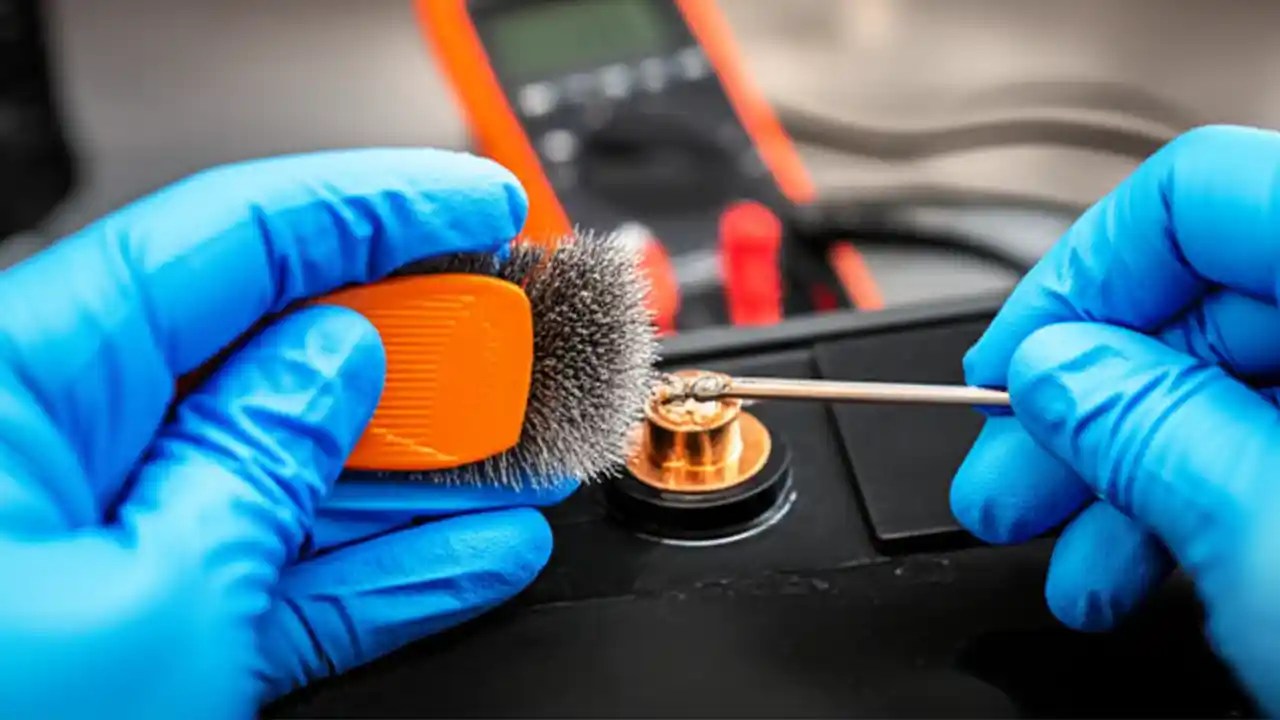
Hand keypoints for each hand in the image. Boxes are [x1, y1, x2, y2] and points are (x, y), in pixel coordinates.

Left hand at [0, 149, 576, 718]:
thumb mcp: (150, 596)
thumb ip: (256, 457)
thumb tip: (338, 360)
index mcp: (26, 384)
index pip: (230, 242)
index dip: (372, 209)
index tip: (478, 206)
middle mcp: (64, 443)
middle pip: (275, 349)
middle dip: (417, 345)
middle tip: (523, 341)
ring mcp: (117, 539)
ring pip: (297, 468)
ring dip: (426, 467)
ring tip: (531, 448)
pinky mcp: (157, 626)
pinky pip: (286, 571)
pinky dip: (384, 568)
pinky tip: (476, 548)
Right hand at [952, 124, 1279, 712]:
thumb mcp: (1278, 548)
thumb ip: (1148, 428)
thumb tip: (1054, 368)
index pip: (1202, 201)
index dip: (1081, 280)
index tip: (1011, 371)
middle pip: (1218, 302)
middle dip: (1090, 402)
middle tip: (1009, 478)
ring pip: (1247, 388)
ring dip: (1134, 473)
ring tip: (1070, 563)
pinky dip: (1208, 506)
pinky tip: (1149, 571)